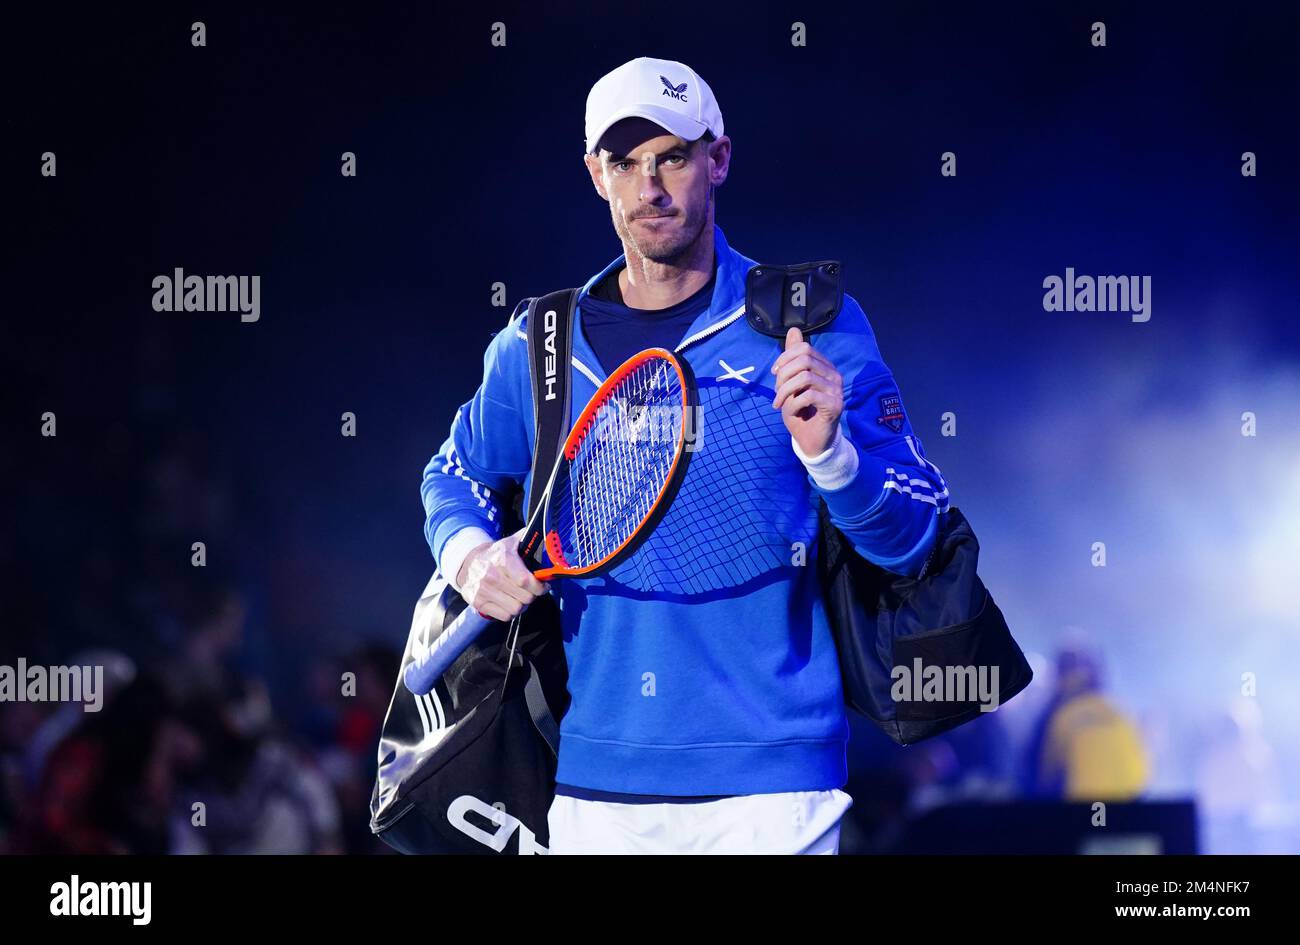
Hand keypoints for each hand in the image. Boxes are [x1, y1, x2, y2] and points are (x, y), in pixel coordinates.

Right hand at [456, 526, 549, 620]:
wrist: (469, 562)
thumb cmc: (497, 554)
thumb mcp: (512, 542)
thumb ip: (531, 541)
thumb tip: (551, 541)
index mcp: (502, 558)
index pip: (525, 581)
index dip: (539, 586)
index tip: (543, 586)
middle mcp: (490, 575)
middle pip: (525, 598)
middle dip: (532, 595)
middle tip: (530, 590)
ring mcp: (482, 590)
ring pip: (516, 609)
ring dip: (522, 605)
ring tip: (520, 596)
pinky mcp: (478, 603)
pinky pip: (505, 616)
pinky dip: (510, 612)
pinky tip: (509, 601)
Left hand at [771, 326, 843, 455]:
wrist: (812, 441)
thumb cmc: (801, 411)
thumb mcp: (791, 383)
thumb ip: (793, 359)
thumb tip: (794, 330)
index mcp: (825, 367)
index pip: (804, 348)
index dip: (785, 358)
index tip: (775, 374)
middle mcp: (834, 375)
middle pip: (804, 360)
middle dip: (783, 375)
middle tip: (776, 392)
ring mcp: (837, 390)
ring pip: (805, 377)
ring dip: (785, 391)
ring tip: (780, 404)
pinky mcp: (835, 406)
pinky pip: (808, 396)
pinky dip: (794, 404)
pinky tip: (793, 413)